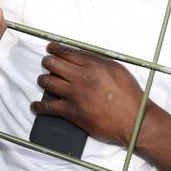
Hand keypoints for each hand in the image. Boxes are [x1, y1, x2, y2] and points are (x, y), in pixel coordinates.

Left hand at [31, 42, 146, 146]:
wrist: (134, 121)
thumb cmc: (130, 96)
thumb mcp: (117, 70)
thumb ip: (99, 61)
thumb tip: (82, 56)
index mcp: (94, 65)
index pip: (67, 52)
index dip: (55, 49)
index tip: (50, 49)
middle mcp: (82, 78)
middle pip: (53, 64)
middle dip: (47, 62)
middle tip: (47, 64)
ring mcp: (75, 95)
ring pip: (48, 82)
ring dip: (43, 80)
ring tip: (43, 81)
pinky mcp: (72, 112)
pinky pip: (49, 107)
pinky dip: (39, 106)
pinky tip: (36, 106)